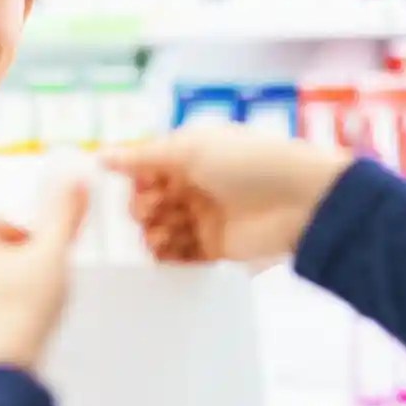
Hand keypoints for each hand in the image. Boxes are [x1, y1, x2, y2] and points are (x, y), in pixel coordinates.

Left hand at [0, 178, 89, 370]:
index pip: (4, 223)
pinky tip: (8, 318)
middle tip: (35, 286)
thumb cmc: (19, 312)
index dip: (32, 243)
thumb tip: (76, 181)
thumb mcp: (51, 254)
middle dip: (16, 259)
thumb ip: (64, 213)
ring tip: (23, 304)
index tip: (43, 264)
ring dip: (5, 279)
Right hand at [101, 124, 351, 262]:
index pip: (148, 170)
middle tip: (151, 211)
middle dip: (142, 209)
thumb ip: (144, 156)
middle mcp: (196, 187)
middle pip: (151, 203)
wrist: (303, 202)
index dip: (135, 180)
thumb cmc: (250, 162)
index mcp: (191, 156)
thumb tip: (102, 155)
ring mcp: (206, 220)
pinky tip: (166, 253)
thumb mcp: (191, 147)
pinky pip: (181, 258)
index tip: (134, 187)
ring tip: (162, 234)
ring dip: (153, 234)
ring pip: (161, 231)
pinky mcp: (217, 251)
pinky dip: (168, 258)